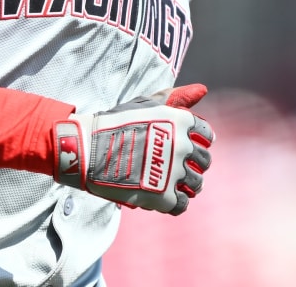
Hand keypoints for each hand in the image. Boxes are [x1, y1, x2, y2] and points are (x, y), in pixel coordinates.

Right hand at [54, 84, 213, 214]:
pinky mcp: (162, 196)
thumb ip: (177, 97)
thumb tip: (203, 90)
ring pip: (196, 184)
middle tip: (179, 167)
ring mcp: (173, 172)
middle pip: (204, 161)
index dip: (198, 141)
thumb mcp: (147, 104)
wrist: (88, 148)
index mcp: (181, 122)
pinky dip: (175, 202)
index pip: (207, 135)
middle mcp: (182, 146)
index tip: (187, 146)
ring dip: (188, 185)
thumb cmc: (116, 122)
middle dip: (195, 164)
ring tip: (174, 184)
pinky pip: (181, 205)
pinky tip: (165, 197)